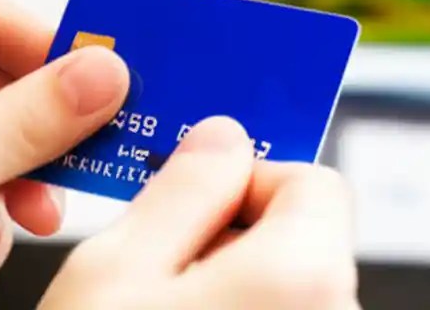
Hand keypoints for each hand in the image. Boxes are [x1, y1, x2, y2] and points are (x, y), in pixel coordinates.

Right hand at [41, 117, 358, 309]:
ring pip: (289, 284)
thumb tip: (222, 137)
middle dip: (232, 233)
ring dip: (231, 281)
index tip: (183, 201)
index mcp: (305, 272)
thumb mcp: (115, 272)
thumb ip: (181, 190)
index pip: (313, 181)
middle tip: (157, 263)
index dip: (245, 180)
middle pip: (304, 235)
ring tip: (155, 305)